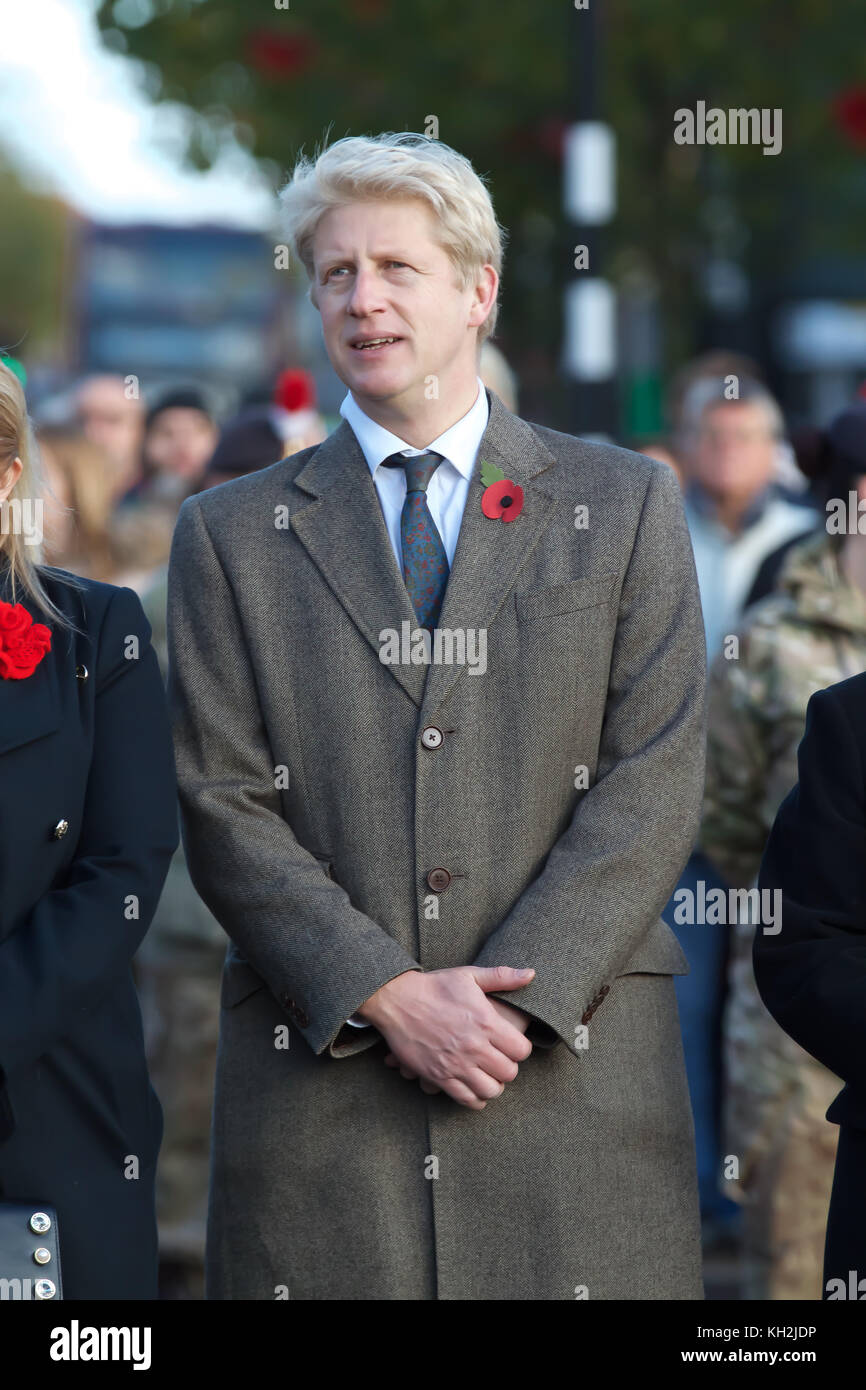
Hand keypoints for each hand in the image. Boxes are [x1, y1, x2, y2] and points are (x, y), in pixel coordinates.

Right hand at [360, 965, 535, 1109]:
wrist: (397, 999)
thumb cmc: (435, 986)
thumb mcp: (469, 975)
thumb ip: (502, 977)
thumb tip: (531, 974)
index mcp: (486, 1022)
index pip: (522, 1050)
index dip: (520, 1049)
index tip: (511, 1045)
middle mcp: (474, 1046)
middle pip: (509, 1073)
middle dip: (507, 1067)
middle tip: (499, 1060)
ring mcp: (456, 1064)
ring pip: (490, 1090)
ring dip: (492, 1085)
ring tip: (487, 1074)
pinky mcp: (438, 1076)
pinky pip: (466, 1099)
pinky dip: (475, 1099)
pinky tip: (474, 1087)